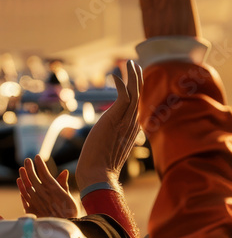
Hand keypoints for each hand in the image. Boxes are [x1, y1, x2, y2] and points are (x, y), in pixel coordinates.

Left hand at [17, 157, 79, 218]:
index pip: (43, 172)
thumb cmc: (69, 213)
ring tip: (21, 169)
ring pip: (26, 185)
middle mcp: (42, 192)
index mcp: (53, 188)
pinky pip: (24, 196)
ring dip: (23, 176)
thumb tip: (64, 171)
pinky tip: (20, 183)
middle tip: (27, 160)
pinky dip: (21, 189)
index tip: (37, 157)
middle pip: (32, 177)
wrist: (62, 228)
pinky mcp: (30, 208)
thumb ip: (63, 184)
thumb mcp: (68, 197)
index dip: (40, 164)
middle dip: (29, 167)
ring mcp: (34, 200)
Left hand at [75, 61, 142, 191]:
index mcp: (130, 130)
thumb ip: (111, 141)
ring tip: (129, 63)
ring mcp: (125, 122)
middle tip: (134, 65)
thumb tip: (108, 141)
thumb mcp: (108, 149)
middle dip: (137, 79)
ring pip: (135, 93)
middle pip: (139, 96)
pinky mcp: (115, 119)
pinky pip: (124, 96)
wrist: (97, 174)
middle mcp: (131, 124)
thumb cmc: (98, 165)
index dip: (136, 92)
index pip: (136, 106)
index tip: (133, 81)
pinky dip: (121, 84)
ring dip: (133, 77)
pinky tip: (115, 75)